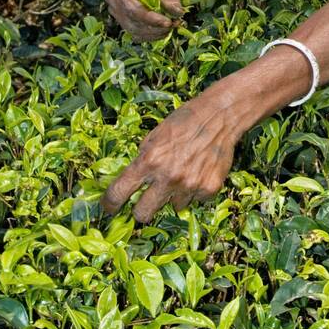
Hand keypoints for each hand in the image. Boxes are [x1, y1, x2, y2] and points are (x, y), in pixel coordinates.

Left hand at [100, 87, 237, 222]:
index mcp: (149, 161)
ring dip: (174, 196)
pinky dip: (195, 191)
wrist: (219, 115)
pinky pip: (196, 200)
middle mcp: (168, 177)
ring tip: (183, 175)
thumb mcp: (155, 135)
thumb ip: (143, 159)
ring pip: (173, 207)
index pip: (119, 192)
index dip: (109, 203)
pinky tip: (199, 172)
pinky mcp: (209, 189)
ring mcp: (190, 185)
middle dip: (141, 210)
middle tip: (146, 202)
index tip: (109, 207)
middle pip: (143, 214)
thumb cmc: (184, 121)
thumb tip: (133, 180)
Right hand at [106, 0, 185, 41]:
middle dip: (154, 27)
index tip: (168, 23)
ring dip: (153, 33)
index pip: (132, 7)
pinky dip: (149, 35)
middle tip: (175, 24)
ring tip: (172, 26)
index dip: (150, 18)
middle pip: (131, 21)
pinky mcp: (120, 17)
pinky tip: (163, 31)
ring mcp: (115, 9)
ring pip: (132, 29)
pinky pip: (133, 32)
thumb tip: (176, 13)